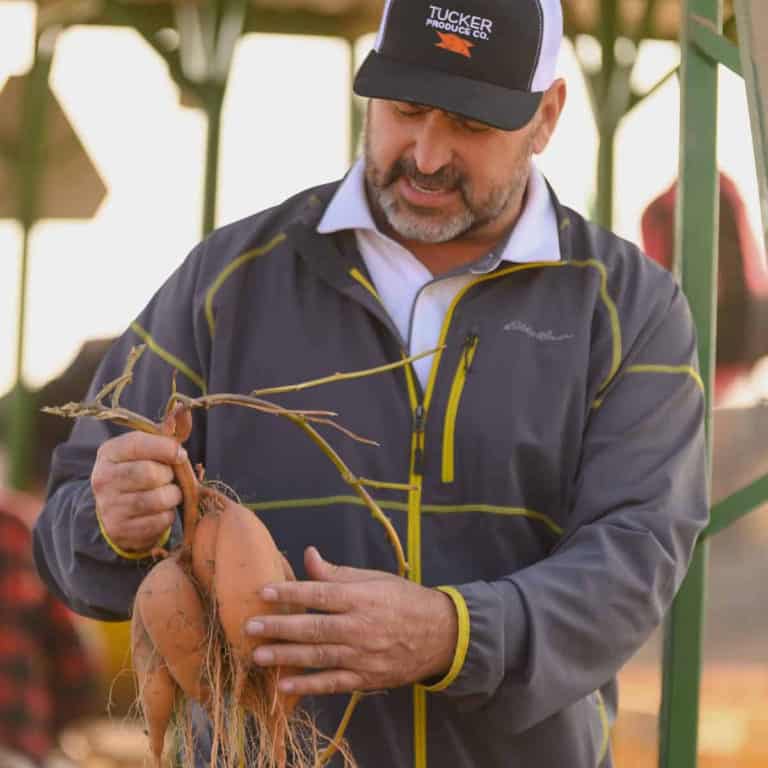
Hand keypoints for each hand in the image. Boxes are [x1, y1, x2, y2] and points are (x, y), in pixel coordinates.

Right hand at [91, 432, 185, 551]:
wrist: (116, 511)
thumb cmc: (139, 472)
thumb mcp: (146, 450)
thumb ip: (165, 433)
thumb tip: (184, 410)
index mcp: (109, 452)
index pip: (138, 444)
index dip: (166, 448)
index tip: (180, 454)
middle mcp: (103, 478)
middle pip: (150, 473)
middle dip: (169, 476)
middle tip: (169, 478)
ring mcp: (109, 506)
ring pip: (158, 499)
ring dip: (173, 496)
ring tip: (168, 493)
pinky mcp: (120, 529)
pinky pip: (160, 521)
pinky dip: (168, 515)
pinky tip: (161, 510)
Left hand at [245, 546, 457, 695]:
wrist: (439, 634)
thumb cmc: (403, 599)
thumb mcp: (374, 579)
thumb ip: (337, 573)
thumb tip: (308, 555)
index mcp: (361, 598)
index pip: (319, 594)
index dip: (290, 593)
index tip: (263, 591)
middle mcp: (359, 627)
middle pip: (313, 628)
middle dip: (278, 627)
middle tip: (249, 626)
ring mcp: (362, 655)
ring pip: (317, 656)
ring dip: (285, 656)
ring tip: (257, 655)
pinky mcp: (365, 678)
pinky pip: (332, 682)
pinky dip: (308, 685)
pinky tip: (284, 684)